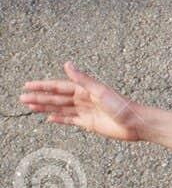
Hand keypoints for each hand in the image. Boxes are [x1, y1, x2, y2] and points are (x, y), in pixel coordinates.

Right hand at [20, 62, 145, 142]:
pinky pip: (70, 120)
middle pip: (56, 98)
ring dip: (45, 108)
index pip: (58, 86)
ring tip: (29, 106)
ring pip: (60, 108)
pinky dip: (59, 119)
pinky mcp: (88, 124)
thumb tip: (68, 64)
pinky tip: (49, 119)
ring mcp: (85, 112)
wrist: (135, 123)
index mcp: (85, 90)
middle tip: (21, 98)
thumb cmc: (121, 105)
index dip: (43, 86)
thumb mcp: (100, 91)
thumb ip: (82, 79)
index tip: (28, 85)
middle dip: (39, 97)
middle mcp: (83, 99)